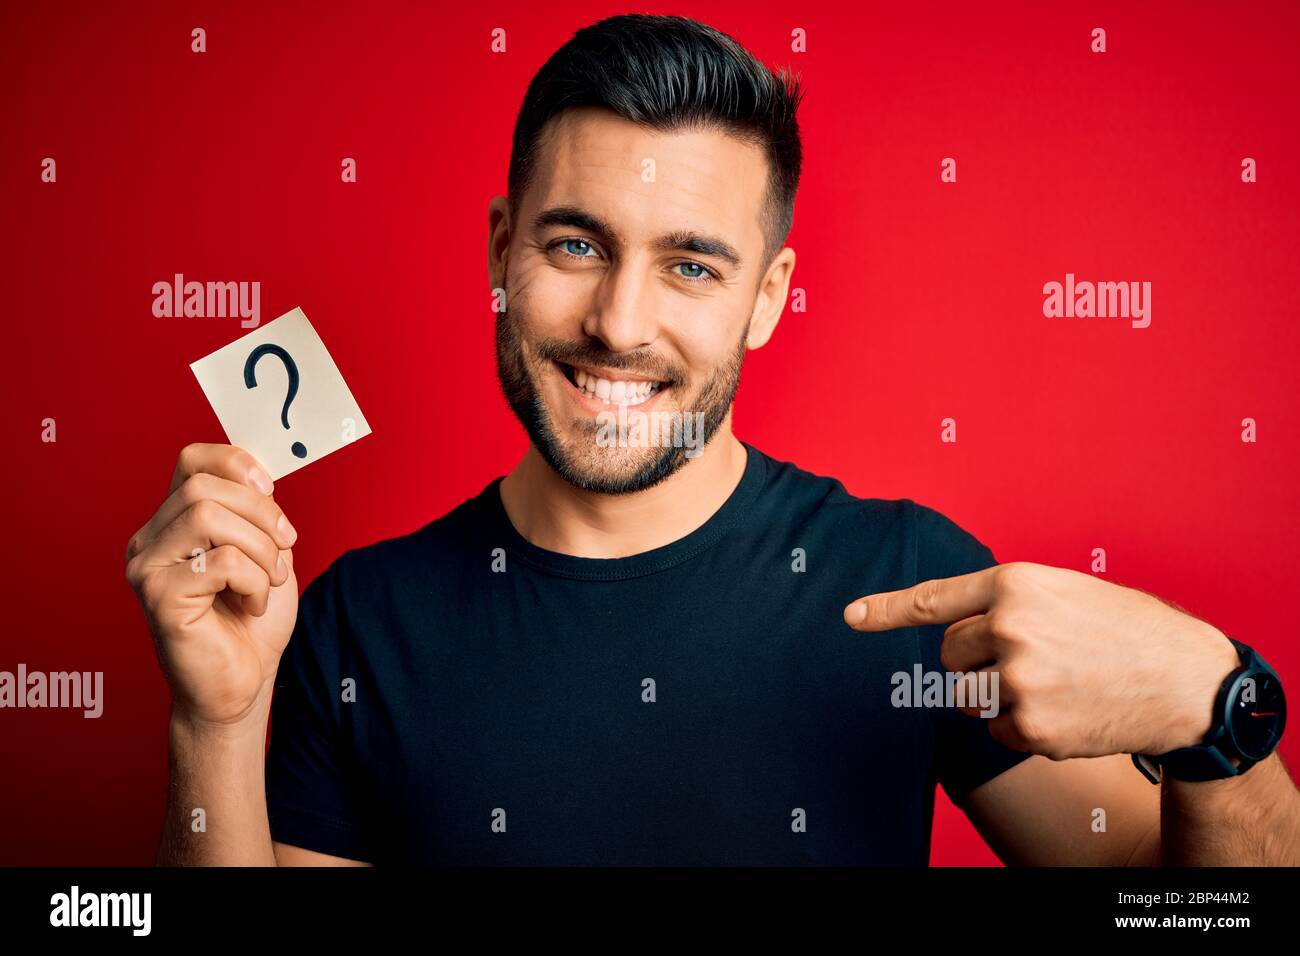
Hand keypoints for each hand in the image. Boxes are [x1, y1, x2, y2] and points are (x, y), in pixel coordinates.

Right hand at [125, 443, 299, 726]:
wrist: (244, 683)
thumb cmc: (252, 621)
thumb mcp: (263, 551)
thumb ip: (255, 512)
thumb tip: (260, 473)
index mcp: (173, 522)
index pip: (192, 460)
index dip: (236, 463)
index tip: (271, 491)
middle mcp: (150, 540)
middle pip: (204, 487)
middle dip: (261, 514)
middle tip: (284, 548)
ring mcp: (147, 568)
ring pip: (209, 518)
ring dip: (259, 549)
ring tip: (269, 581)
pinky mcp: (159, 597)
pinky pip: (221, 562)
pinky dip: (254, 581)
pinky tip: (252, 605)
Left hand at [843, 562, 1240, 758]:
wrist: (1185, 682)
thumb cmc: (1125, 630)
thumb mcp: (1065, 591)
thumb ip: (1008, 602)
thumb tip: (955, 626)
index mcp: (1015, 582)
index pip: (935, 599)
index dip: (886, 609)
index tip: (851, 616)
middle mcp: (1009, 626)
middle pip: (949, 653)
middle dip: (976, 659)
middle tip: (1029, 658)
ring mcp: (1018, 679)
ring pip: (967, 694)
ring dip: (994, 693)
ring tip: (1052, 683)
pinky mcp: (1029, 726)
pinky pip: (994, 729)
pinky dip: (1020, 726)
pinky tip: (1064, 709)